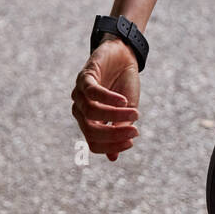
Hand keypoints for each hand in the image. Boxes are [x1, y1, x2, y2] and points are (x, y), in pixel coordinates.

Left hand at [71, 36, 140, 160]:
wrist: (123, 55)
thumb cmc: (124, 84)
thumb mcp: (126, 109)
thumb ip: (120, 129)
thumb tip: (113, 158)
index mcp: (89, 121)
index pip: (93, 142)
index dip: (111, 146)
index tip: (132, 142)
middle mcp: (80, 110)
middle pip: (90, 131)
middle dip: (114, 134)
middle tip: (135, 131)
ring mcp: (79, 94)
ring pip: (92, 112)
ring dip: (115, 115)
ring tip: (135, 113)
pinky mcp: (84, 77)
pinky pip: (92, 92)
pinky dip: (108, 99)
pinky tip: (123, 100)